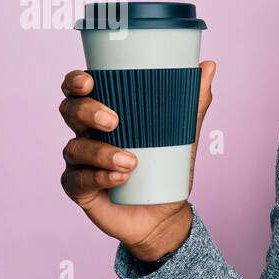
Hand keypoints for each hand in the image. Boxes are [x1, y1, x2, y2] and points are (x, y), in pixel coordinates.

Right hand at [59, 60, 216, 259]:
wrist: (165, 212)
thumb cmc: (167, 167)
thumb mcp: (183, 134)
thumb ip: (192, 101)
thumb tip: (209, 65)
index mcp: (103, 113)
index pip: (78, 89)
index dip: (76, 81)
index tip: (89, 81)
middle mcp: (86, 133)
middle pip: (69, 111)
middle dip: (87, 111)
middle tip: (114, 121)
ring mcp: (79, 162)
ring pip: (75, 147)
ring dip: (101, 152)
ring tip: (131, 162)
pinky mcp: (79, 189)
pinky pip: (79, 180)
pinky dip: (99, 177)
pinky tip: (119, 179)